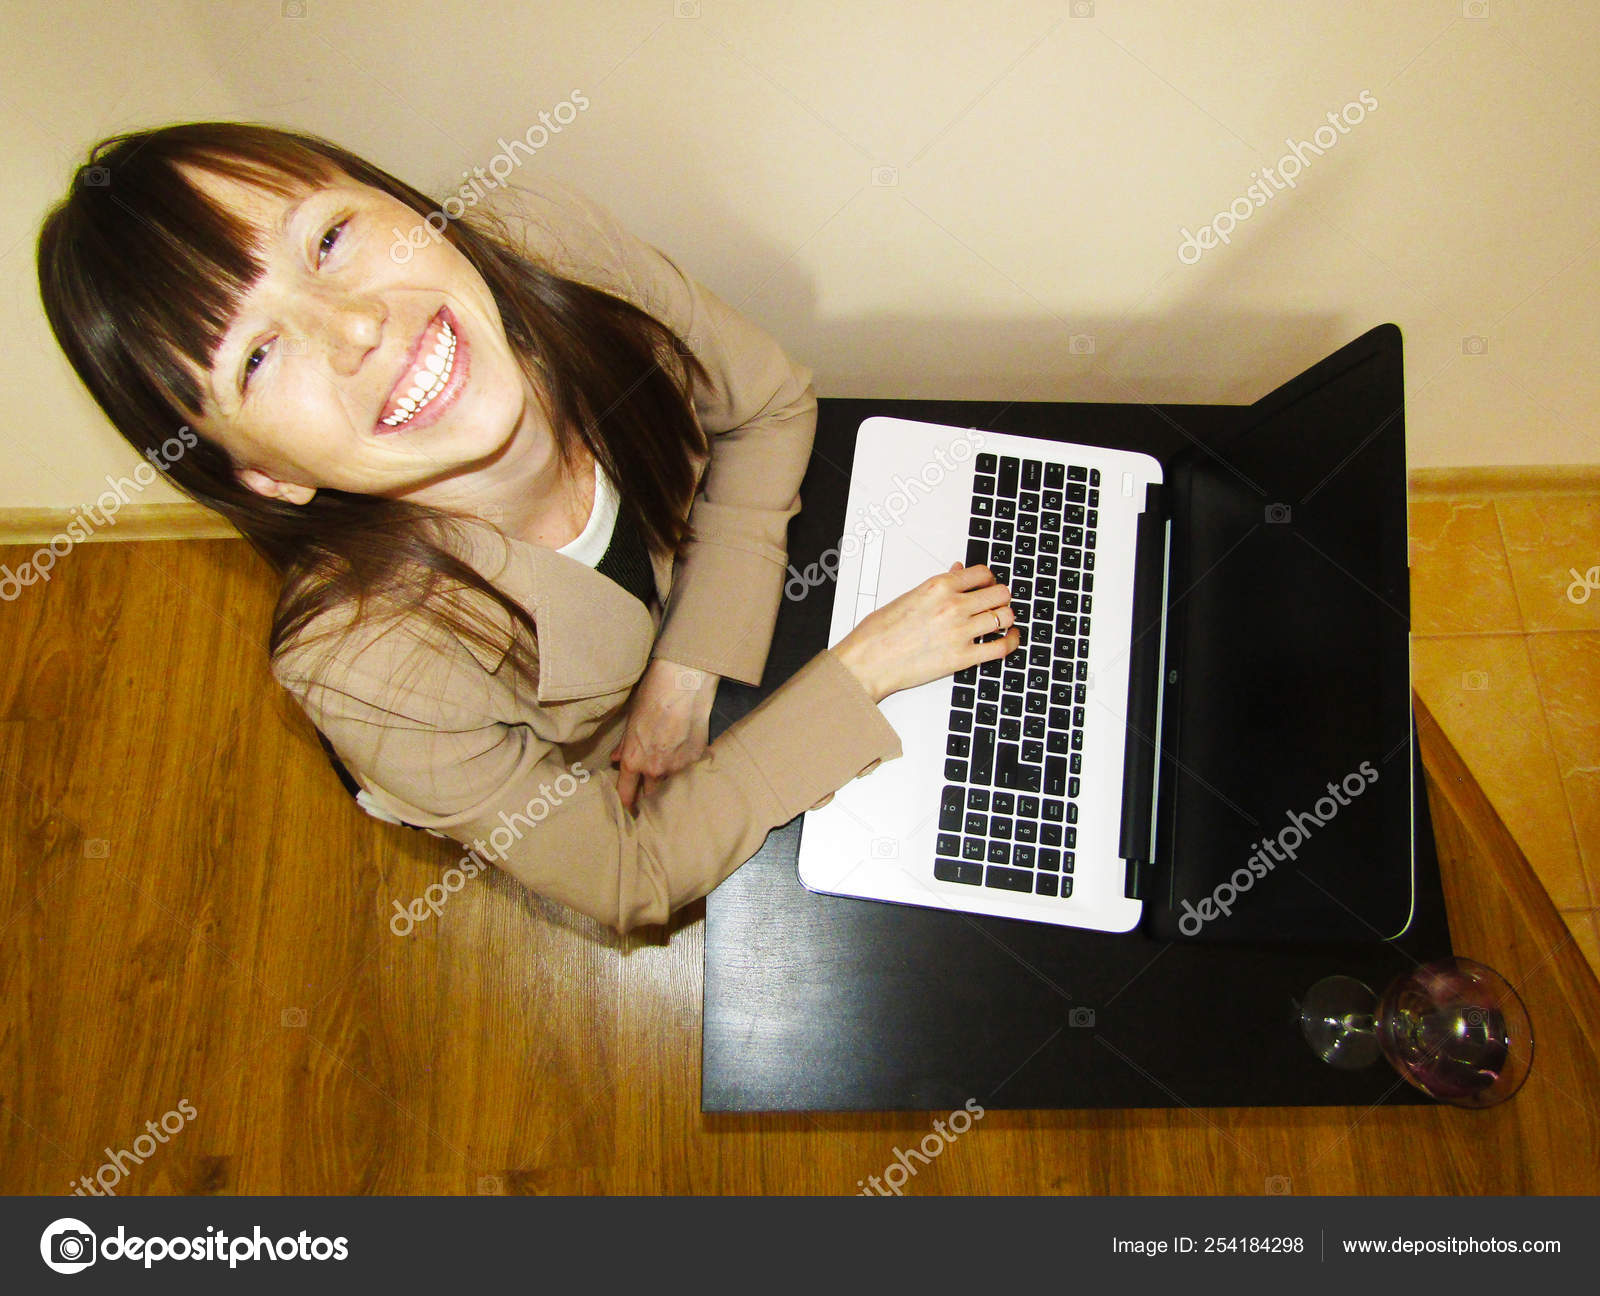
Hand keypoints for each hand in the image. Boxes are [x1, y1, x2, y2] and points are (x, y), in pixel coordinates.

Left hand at [611, 658, 719, 813]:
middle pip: (650, 794)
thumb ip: (624, 744)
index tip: (627, 810)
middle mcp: (654, 769)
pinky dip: (685, 762)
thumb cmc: (653, 696)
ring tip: (671, 761)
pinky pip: (688, 768)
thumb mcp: (631, 720)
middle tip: (651, 786)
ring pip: (671, 782)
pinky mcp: (696, 759)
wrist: (683, 685)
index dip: (626, 804)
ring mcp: (677, 766)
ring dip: (668, 776)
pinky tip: (685, 745)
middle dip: (649, 792)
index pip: (626, 794)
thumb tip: (616, 757)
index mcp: (633, 760)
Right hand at [831, 562, 1018, 702]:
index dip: (989, 579)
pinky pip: (1001, 647)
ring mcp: (960, 632)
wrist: (868, 662)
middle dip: (1000, 597)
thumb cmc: (878, 633)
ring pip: (1004, 617)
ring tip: (1001, 621)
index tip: (988, 585)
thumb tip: (957, 573)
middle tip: (996, 603)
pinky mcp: (963, 657)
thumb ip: (938, 585)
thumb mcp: (908, 597)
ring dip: (1005, 618)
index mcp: (938, 586)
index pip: (981, 574)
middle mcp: (953, 606)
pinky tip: (1009, 639)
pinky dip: (1011, 642)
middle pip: (1000, 593)